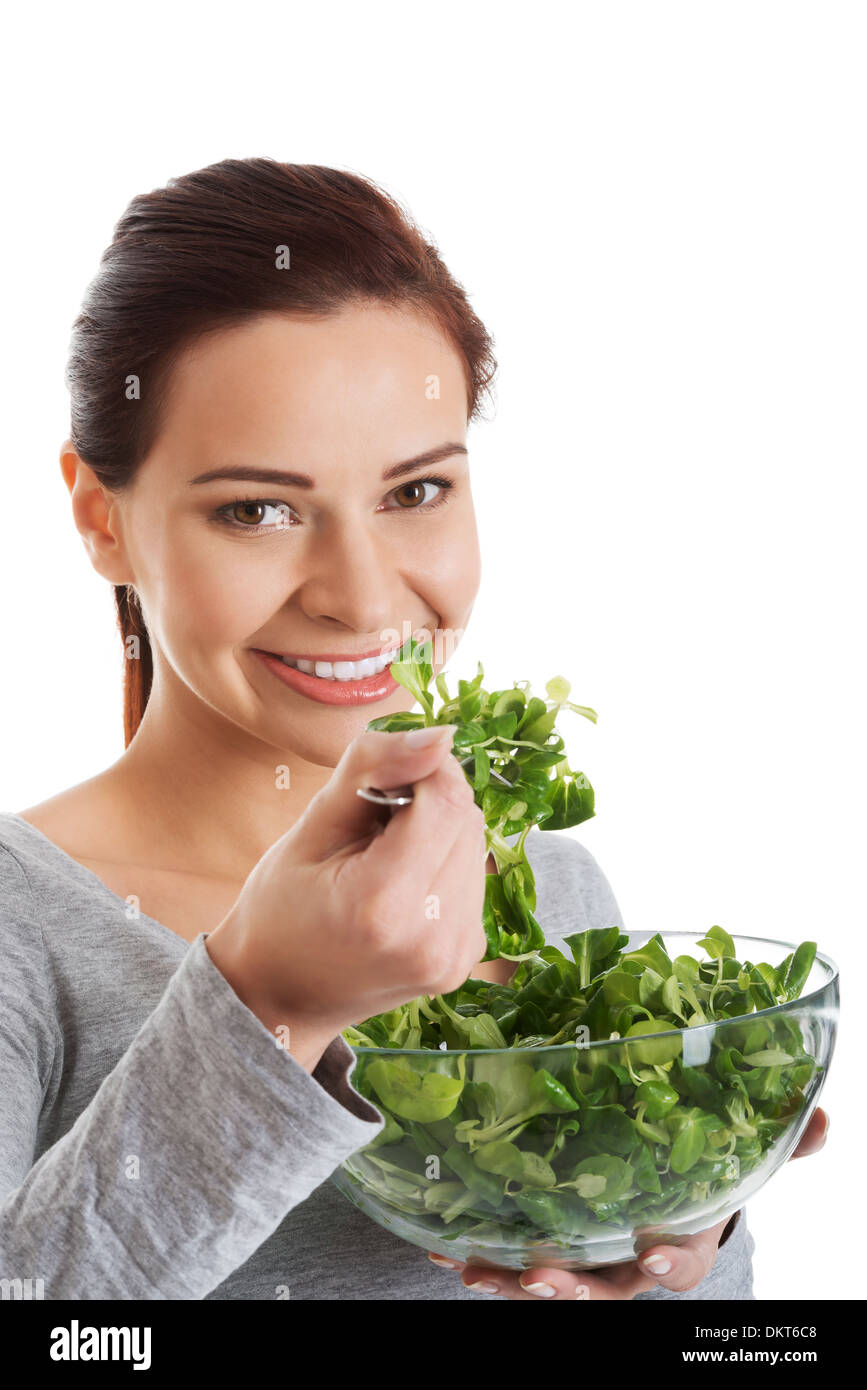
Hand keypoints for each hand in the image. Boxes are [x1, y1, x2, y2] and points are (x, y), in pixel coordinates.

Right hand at [206, 725, 488, 1067]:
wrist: (280, 996)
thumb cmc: (280, 909)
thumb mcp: (310, 827)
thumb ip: (372, 769)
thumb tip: (441, 734)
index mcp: (384, 904)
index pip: (447, 800)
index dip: (424, 768)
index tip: (385, 774)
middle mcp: (431, 936)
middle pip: (467, 820)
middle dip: (430, 798)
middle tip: (374, 819)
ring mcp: (453, 955)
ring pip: (476, 846)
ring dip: (440, 830)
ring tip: (384, 855)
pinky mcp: (464, 959)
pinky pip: (473, 879)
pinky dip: (444, 863)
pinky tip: (402, 881)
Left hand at [428, 1107, 830, 1298]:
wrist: (666, 1186)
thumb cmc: (701, 1169)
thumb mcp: (740, 1153)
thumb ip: (780, 1139)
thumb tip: (821, 1121)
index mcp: (678, 1238)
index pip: (680, 1263)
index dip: (669, 1262)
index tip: (650, 1255)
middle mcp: (628, 1261)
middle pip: (602, 1289)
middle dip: (570, 1288)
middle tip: (539, 1277)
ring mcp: (585, 1258)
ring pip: (550, 1281)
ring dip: (511, 1281)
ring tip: (473, 1269)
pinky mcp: (547, 1242)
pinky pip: (513, 1257)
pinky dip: (482, 1254)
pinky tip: (445, 1244)